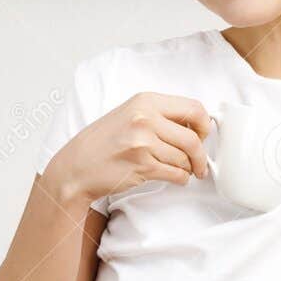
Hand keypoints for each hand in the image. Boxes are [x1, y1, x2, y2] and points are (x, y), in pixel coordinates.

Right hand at [42, 92, 212, 207]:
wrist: (76, 167)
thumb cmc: (102, 143)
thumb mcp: (129, 114)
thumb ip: (159, 115)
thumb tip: (195, 124)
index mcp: (145, 101)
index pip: (193, 108)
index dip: (204, 125)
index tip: (203, 135)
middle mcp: (145, 119)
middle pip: (193, 138)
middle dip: (200, 154)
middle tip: (199, 162)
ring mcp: (143, 143)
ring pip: (184, 159)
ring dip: (188, 168)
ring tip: (184, 170)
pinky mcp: (142, 167)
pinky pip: (176, 174)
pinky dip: (180, 179)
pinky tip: (175, 177)